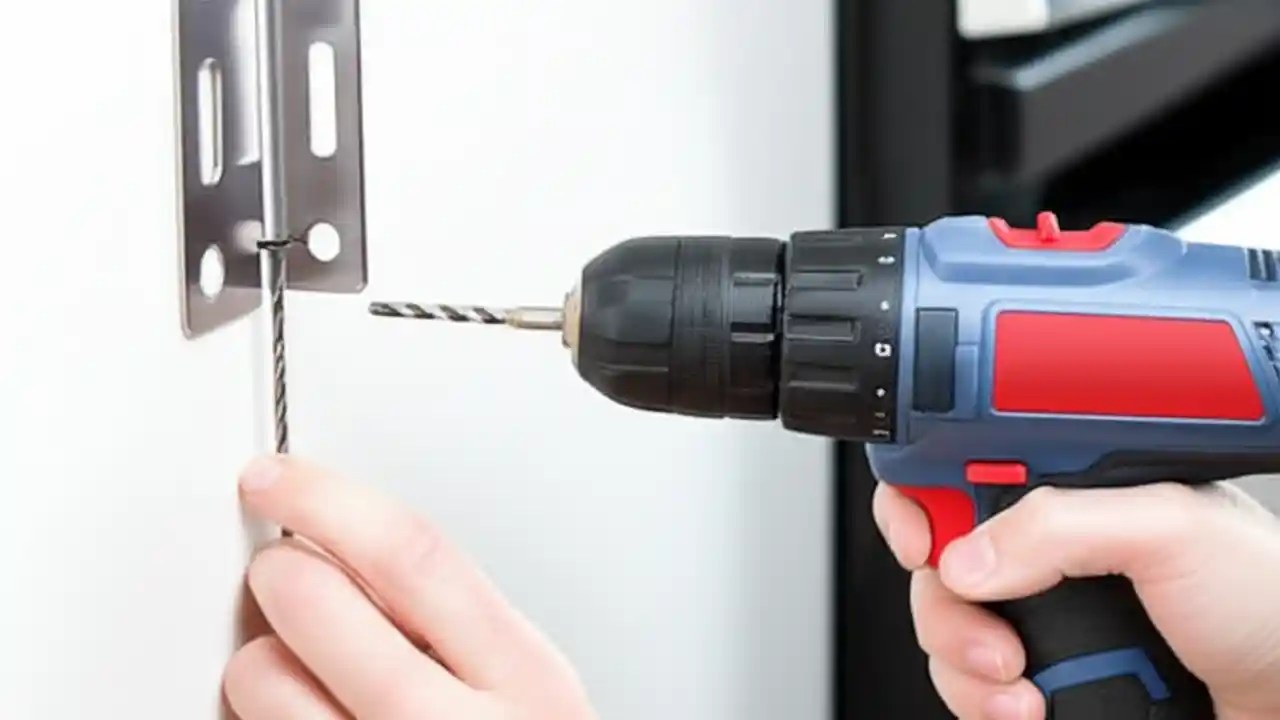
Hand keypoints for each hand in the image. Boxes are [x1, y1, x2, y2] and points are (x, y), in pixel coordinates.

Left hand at [223, 455, 597, 719]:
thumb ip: (459, 620)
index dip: (328, 500)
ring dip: (259, 663)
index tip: (280, 481)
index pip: (411, 555)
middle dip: (280, 573)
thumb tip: (353, 539)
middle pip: (316, 606)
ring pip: (258, 681)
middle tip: (283, 574)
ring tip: (300, 680)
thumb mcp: (527, 687)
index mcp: (525, 680)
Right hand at [872, 481, 1279, 719]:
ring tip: (1024, 690)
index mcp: (1064, 491)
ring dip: (966, 670)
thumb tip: (966, 557)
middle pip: (933, 563)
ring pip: (942, 632)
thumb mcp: (1170, 530)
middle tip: (996, 642)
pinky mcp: (1039, 678)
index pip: (954, 472)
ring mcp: (1039, 619)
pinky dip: (982, 705)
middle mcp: (1042, 552)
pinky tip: (1030, 710)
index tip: (919, 540)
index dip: (916, 502)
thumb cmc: (1265, 600)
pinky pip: (968, 688)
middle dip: (946, 610)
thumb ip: (1060, 526)